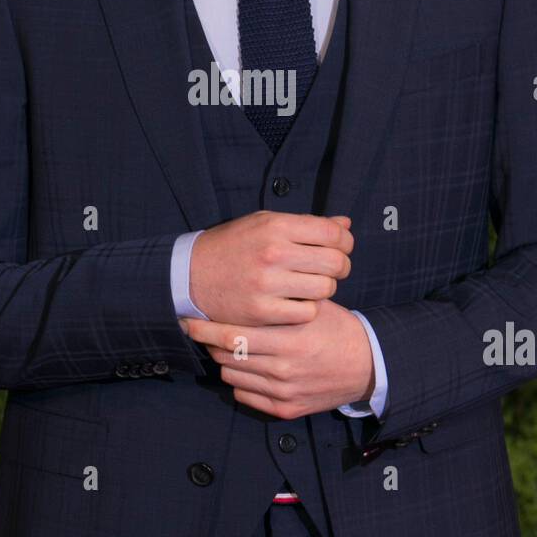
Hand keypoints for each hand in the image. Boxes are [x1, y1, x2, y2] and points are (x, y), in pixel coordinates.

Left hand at [180, 294, 374, 417]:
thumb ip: (280, 299)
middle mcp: (282, 368)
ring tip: (228, 348)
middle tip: (205, 330)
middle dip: (210, 342)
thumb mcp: (314, 306)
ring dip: (224, 361)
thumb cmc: (337, 329)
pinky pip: (244, 396)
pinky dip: (239, 381)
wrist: (368, 366)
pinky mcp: (285, 409)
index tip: (189, 319)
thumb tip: (241, 287)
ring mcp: (282, 392)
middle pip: (225, 356)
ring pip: (231, 376)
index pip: (231, 335)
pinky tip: (247, 367)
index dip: (204, 328)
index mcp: (289, 338)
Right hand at [188, 210, 352, 326]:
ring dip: (324, 287)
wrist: (191, 274)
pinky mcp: (262, 311)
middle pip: (335, 262)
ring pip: (325, 289)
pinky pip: (307, 313)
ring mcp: (267, 284)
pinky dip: (307, 308)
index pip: (333, 233)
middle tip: (332, 268)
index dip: (345, 241)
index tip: (342, 246)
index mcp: (276, 227)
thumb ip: (306, 224)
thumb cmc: (234, 245)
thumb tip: (345, 224)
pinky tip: (297, 300)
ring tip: (311, 284)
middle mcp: (273, 253)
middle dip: (341, 265)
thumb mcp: (265, 224)